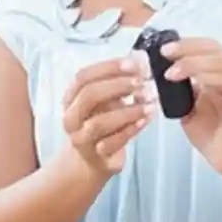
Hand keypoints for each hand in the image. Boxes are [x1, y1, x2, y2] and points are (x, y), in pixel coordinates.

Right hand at [62, 56, 155, 178]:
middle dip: (118, 86)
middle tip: (142, 82)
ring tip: (149, 103)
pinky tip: (145, 120)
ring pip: (100, 122)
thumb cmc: (100, 123)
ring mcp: (82, 139)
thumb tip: (140, 61)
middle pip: (89, 96)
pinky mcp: (97, 157)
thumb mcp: (104, 101)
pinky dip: (130, 129)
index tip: (133, 64)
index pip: (84, 77)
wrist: (91, 161)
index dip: (109, 68)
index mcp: (71, 98)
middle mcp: (72, 118)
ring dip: (128, 110)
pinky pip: (113, 143)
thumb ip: (117, 83)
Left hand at [159, 37, 221, 178]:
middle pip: (214, 49)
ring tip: (172, 74)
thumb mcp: (189, 108)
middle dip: (187, 49)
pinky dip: (212, 78)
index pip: (206, 48)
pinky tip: (196, 83)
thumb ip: (182, 91)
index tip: (163, 49)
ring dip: (195, 64)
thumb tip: (162, 74)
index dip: (185, 44)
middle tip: (165, 54)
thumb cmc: (213, 134)